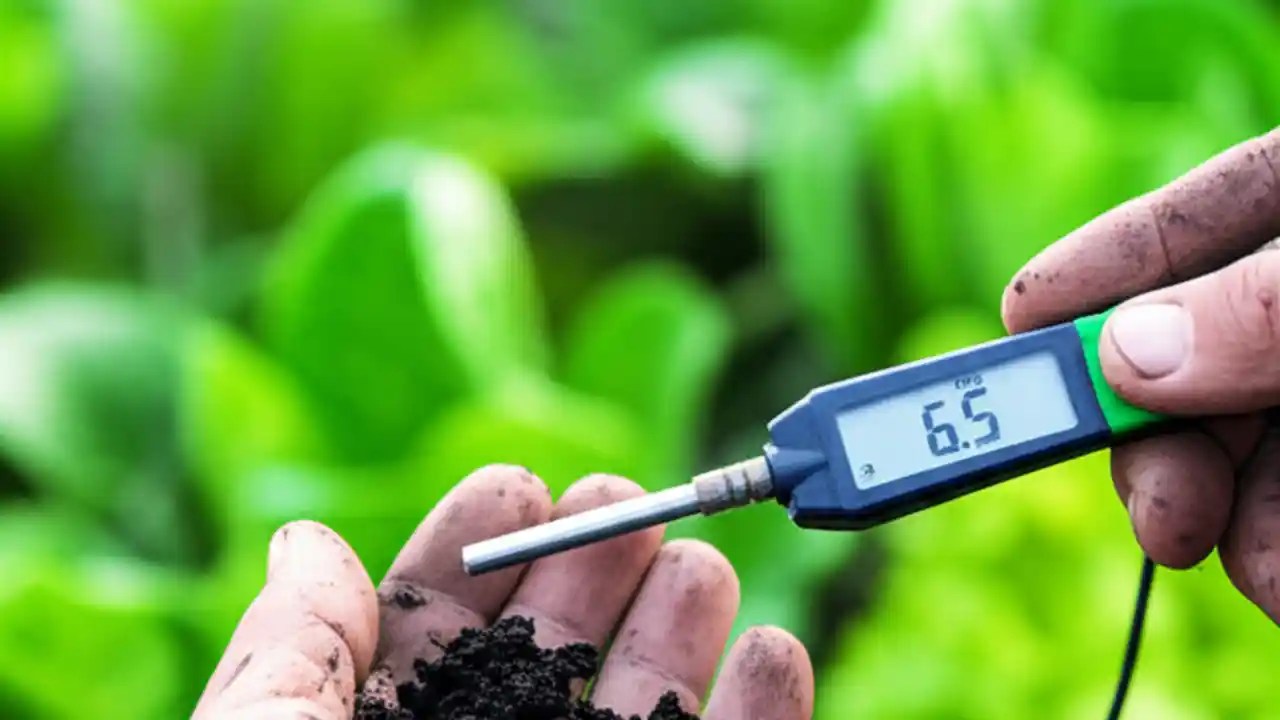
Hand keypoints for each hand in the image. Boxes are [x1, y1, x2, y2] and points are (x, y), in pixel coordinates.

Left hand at [190, 467, 814, 718]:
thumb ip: (288, 654)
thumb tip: (302, 539)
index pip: (432, 632)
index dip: (476, 551)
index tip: (515, 484)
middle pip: (550, 659)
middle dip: (591, 568)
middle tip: (624, 501)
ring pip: (646, 714)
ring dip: (680, 630)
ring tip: (700, 559)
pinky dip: (768, 714)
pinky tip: (773, 649)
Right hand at [1002, 126, 1279, 618]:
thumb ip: (1259, 307)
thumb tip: (1118, 357)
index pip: (1192, 226)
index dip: (1095, 273)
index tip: (1019, 316)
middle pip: (1201, 363)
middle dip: (1164, 445)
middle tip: (1162, 519)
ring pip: (1249, 445)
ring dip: (1233, 522)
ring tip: (1270, 584)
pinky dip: (1278, 544)